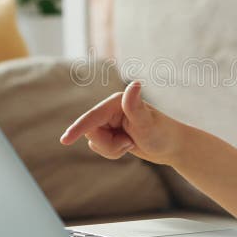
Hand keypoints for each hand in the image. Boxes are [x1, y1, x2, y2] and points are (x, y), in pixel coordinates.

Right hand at [59, 81, 176, 164]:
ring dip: (111, 149)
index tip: (64, 141)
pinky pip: (101, 147)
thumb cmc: (163, 133)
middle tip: (129, 144)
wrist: (172, 146)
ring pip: (95, 142)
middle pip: (91, 133)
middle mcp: (111, 109)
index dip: (78, 129)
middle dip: (108, 145)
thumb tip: (134, 84)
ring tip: (131, 144)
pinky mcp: (111, 132)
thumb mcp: (147, 123)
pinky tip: (128, 146)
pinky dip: (112, 152)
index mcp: (116, 102)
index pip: (92, 117)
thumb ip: (135, 106)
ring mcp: (110, 122)